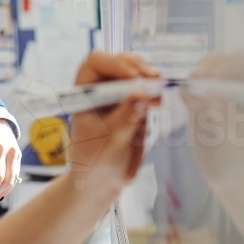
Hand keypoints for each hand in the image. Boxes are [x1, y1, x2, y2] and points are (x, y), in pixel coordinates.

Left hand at [69, 52, 159, 189]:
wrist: (102, 179)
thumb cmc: (95, 160)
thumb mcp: (110, 140)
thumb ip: (125, 117)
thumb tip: (140, 94)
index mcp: (84, 91)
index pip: (95, 64)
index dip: (114, 63)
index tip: (133, 76)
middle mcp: (101, 88)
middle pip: (118, 63)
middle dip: (136, 67)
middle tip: (154, 79)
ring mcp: (118, 95)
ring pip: (134, 73)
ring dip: (148, 77)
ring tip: (158, 92)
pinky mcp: (134, 104)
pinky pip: (145, 89)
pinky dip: (153, 91)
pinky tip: (159, 101)